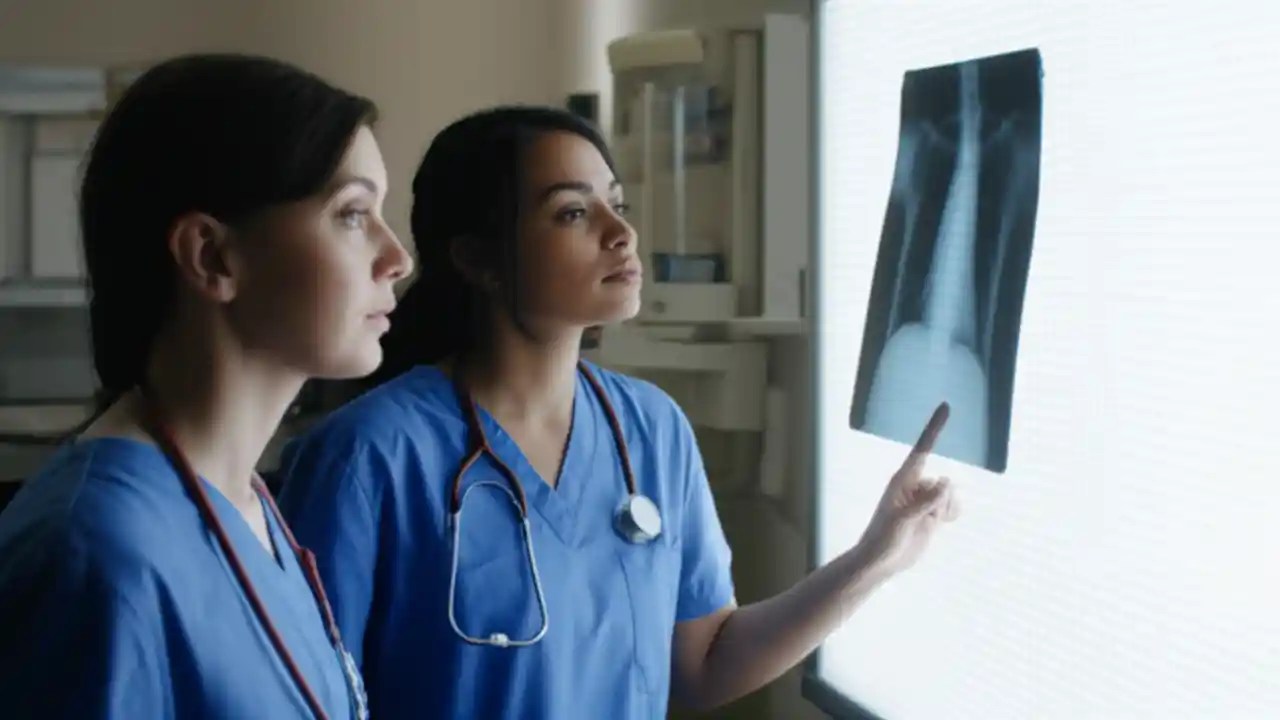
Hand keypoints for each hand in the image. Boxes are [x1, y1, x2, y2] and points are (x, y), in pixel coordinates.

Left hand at [857, 402, 959, 578]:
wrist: (881, 561)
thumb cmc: (883, 537)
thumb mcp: (903, 519)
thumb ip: (926, 501)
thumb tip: (947, 481)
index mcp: (902, 479)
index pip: (923, 448)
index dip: (935, 428)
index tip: (946, 406)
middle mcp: (915, 485)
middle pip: (943, 481)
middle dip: (942, 498)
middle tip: (923, 517)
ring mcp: (925, 499)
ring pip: (950, 494)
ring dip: (947, 507)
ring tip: (930, 522)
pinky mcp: (932, 513)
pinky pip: (952, 505)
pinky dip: (952, 512)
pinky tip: (942, 522)